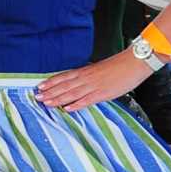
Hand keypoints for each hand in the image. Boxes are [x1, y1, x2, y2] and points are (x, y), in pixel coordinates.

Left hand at [36, 51, 153, 112]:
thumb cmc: (119, 66)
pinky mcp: (103, 93)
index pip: (65, 77)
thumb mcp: (100, 70)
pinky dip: (77, 105)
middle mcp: (87, 78)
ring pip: (72, 93)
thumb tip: (81, 82)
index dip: (52, 82)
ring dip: (58, 99)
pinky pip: (87, 100)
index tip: (40, 86)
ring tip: (46, 103)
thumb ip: (90, 76)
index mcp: (86, 71)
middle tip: (37, 97)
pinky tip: (67, 109)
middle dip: (50, 92)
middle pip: (65, 86)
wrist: (134, 63)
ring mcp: (94, 86)